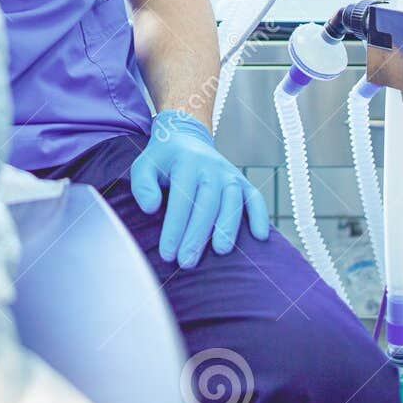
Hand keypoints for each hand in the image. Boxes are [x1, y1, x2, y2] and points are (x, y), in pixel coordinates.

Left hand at [130, 110, 270, 268]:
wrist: (187, 140)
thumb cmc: (162, 162)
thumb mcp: (143, 166)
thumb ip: (142, 186)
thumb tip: (151, 208)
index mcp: (186, 162)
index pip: (181, 200)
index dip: (174, 229)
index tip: (167, 254)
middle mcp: (211, 167)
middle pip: (207, 204)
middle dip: (197, 235)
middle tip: (187, 262)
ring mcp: (230, 174)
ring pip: (232, 202)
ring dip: (227, 227)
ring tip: (220, 251)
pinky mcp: (242, 182)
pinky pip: (255, 198)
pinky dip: (259, 216)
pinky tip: (259, 237)